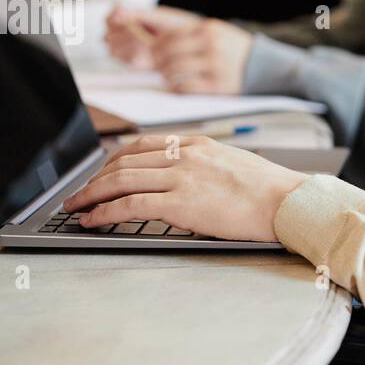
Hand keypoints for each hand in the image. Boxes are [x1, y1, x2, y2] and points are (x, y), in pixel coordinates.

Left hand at [62, 136, 308, 243]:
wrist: (289, 201)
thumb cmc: (271, 192)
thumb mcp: (233, 167)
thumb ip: (205, 170)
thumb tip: (186, 189)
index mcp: (198, 144)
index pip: (143, 146)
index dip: (114, 161)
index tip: (102, 173)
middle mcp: (185, 155)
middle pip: (124, 161)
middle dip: (94, 179)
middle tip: (78, 195)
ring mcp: (181, 176)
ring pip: (120, 179)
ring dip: (91, 195)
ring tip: (76, 209)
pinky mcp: (180, 202)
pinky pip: (130, 203)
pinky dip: (105, 212)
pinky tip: (93, 221)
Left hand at [105, 6, 253, 93]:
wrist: (266, 68)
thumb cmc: (230, 49)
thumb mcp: (209, 31)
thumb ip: (178, 30)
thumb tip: (136, 26)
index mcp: (205, 27)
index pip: (164, 28)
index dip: (142, 33)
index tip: (125, 35)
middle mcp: (210, 43)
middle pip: (164, 50)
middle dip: (152, 57)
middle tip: (152, 62)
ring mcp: (214, 65)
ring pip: (171, 69)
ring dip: (164, 73)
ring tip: (170, 72)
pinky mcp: (218, 86)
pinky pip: (184, 86)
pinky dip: (176, 85)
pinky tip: (180, 82)